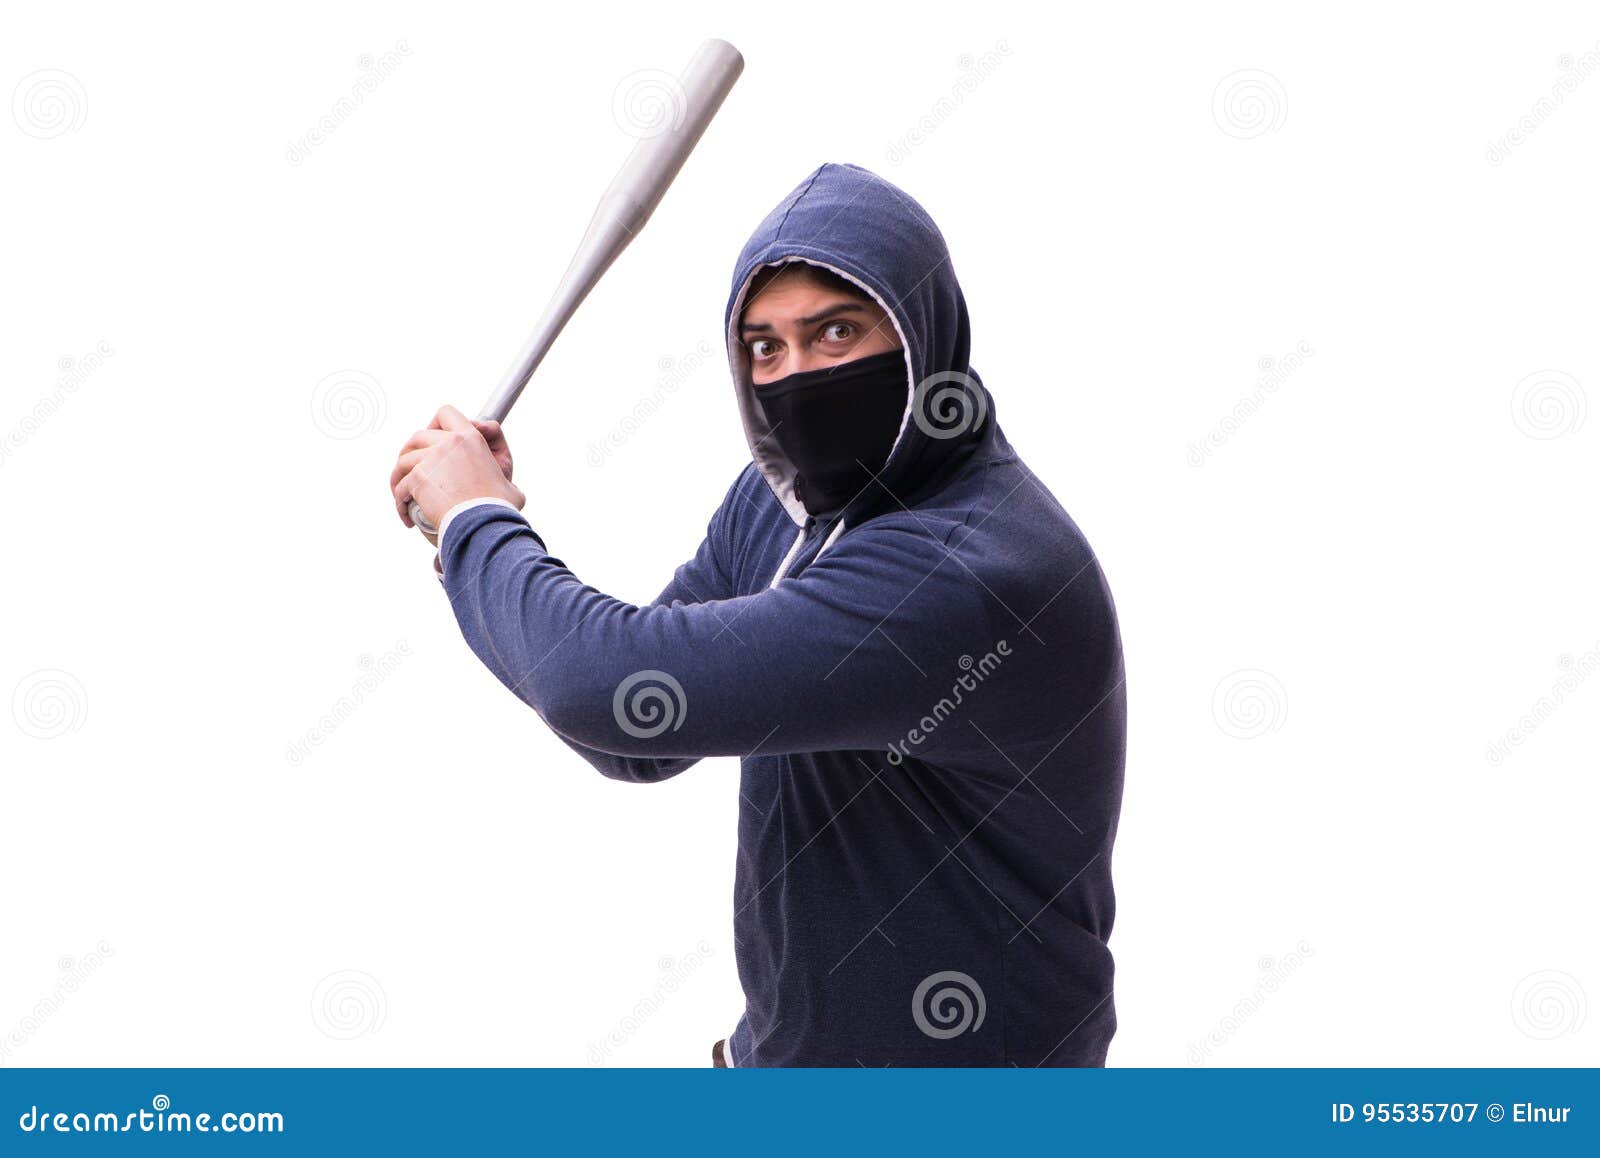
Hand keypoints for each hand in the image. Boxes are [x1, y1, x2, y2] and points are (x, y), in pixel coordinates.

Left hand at [391, 405, 524, 529]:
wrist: (484, 525)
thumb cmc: (499, 509)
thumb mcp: (509, 484)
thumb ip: (502, 474)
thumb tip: (502, 480)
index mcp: (470, 438)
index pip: (445, 413)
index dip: (435, 424)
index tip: (434, 438)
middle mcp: (448, 443)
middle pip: (417, 436)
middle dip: (411, 451)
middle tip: (413, 470)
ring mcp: (430, 460)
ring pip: (403, 461)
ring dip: (400, 476)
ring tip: (403, 494)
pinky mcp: (417, 479)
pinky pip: (400, 486)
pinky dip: (399, 500)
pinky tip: (406, 514)